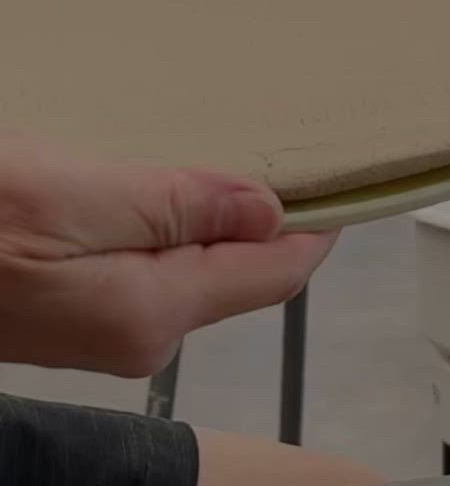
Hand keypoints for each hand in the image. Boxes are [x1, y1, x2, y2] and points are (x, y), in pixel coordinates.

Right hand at [0, 137, 334, 374]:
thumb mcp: (70, 197)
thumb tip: (268, 214)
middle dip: (261, 215)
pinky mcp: (75, 315)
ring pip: (192, 268)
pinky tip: (149, 193)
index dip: (315, 227)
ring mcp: (106, 331)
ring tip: (211, 160)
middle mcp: (141, 337)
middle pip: (238, 272)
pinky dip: (166, 230)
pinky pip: (150, 269)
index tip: (344, 179)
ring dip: (208, 219)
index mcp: (153, 312)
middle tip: (274, 148)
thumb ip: (174, 207)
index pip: (274, 275)